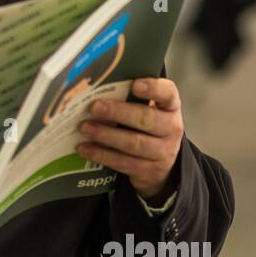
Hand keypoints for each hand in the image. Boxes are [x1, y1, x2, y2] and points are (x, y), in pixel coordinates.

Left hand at [75, 78, 183, 199]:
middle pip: (147, 119)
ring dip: (106, 135)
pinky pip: (123, 162)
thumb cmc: (147, 128)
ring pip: (134, 143)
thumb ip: (130, 98)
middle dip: (118, 112)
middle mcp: (171, 129)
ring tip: (84, 127)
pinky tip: (84, 148)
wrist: (162, 166)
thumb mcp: (147, 110)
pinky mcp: (148, 171)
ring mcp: (162, 152)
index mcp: (170, 107)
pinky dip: (101, 155)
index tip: (135, 85)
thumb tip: (95, 86)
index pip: (168, 93)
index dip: (153, 88)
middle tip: (94, 107)